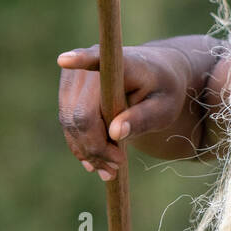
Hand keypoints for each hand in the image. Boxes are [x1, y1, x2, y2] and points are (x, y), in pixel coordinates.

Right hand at [57, 44, 190, 180]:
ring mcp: (74, 75)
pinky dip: (81, 144)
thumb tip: (115, 133)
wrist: (154, 75)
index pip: (95, 61)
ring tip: (110, 170)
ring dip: (87, 150)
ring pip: (70, 121)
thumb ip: (143, 118)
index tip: (65, 60)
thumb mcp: (165, 107)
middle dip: (95, 146)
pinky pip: (68, 122)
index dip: (80, 60)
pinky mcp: (67, 88)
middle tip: (117, 167)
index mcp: (121, 62)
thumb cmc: (163, 90)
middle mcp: (90, 63)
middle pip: (80, 114)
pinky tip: (95, 163)